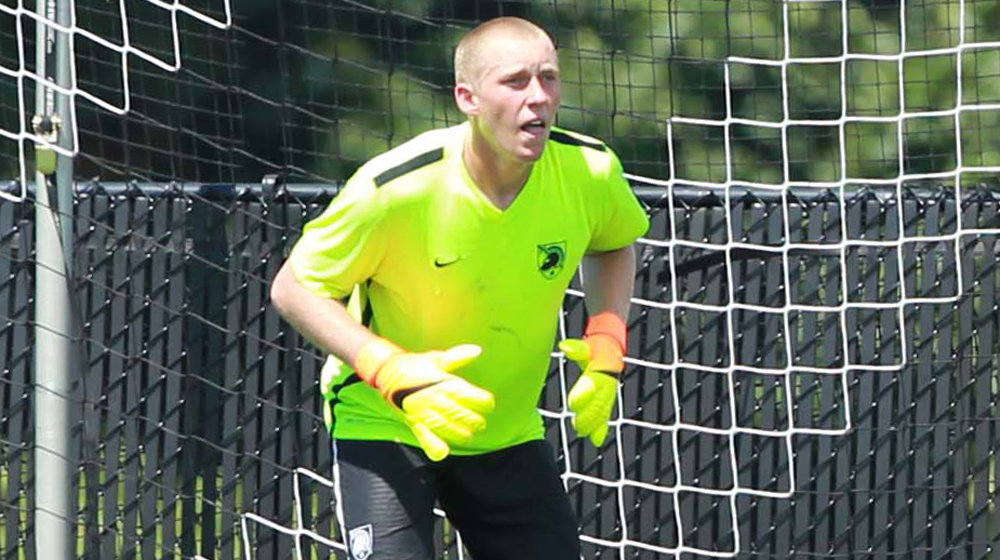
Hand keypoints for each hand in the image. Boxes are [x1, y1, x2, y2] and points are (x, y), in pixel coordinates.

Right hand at [355, 341, 494, 460]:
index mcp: (442, 382)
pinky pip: (424, 437)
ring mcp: (423, 411)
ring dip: (460, 434)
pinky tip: (443, 452)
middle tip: (480, 422)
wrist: (386, 371)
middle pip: (460, 414)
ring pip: (446, 428)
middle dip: (474, 420)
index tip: (488, 403)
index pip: (469, 395)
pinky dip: (434, 447)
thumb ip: (457, 356)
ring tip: (468, 434)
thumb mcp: (436, 358)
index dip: (483, 401)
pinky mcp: (413, 421)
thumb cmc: (415, 364)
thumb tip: (477, 350)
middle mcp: (434, 398)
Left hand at [558, 312, 626, 446]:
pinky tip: (596, 441)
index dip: (583, 395)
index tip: (572, 403)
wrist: (612, 350)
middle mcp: (607, 385)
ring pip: (602, 412)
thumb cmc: (597, 347)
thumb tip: (565, 346)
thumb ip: (577, 348)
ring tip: (580, 432)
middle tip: (576, 425)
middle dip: (588, 416)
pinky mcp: (607, 401)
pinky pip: (606, 416)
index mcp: (602, 370)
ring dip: (592, 424)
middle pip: (598, 403)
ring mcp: (609, 394)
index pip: (592, 384)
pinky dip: (601, 429)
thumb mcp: (588, 345)